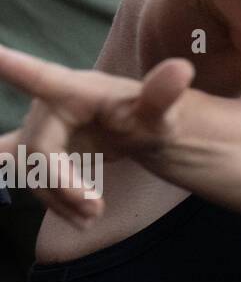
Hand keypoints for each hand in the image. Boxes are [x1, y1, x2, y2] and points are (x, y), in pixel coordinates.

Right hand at [0, 45, 193, 223]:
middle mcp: (51, 104)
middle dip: (62, 185)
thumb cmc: (154, 114)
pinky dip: (43, 194)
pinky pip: (26, 172)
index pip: (39, 77)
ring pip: (32, 172)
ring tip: (93, 215)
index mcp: (77, 90)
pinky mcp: (39, 146)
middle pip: (37, 151)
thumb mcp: (161, 110)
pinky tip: (66, 213)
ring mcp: (42, 126)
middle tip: (96, 209)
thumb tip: (182, 68)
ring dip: (60, 199)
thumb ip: (163, 93)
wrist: (148, 129)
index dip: (11, 65)